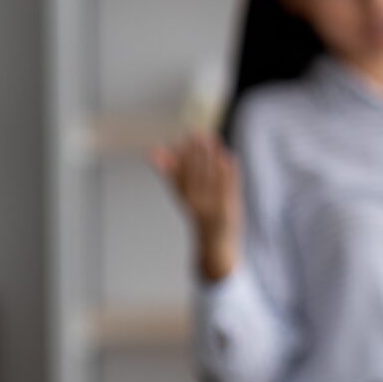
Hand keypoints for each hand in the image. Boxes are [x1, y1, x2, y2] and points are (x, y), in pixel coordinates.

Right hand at [148, 130, 242, 277]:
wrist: (216, 248)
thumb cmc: (200, 217)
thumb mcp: (185, 197)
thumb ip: (171, 174)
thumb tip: (151, 151)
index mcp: (186, 201)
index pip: (181, 175)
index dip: (181, 156)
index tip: (181, 138)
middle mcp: (198, 205)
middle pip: (197, 173)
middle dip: (196, 152)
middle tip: (197, 133)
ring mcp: (215, 208)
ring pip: (214, 178)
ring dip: (213, 157)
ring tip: (213, 139)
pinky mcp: (231, 210)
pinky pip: (231, 186)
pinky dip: (230, 171)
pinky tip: (229, 156)